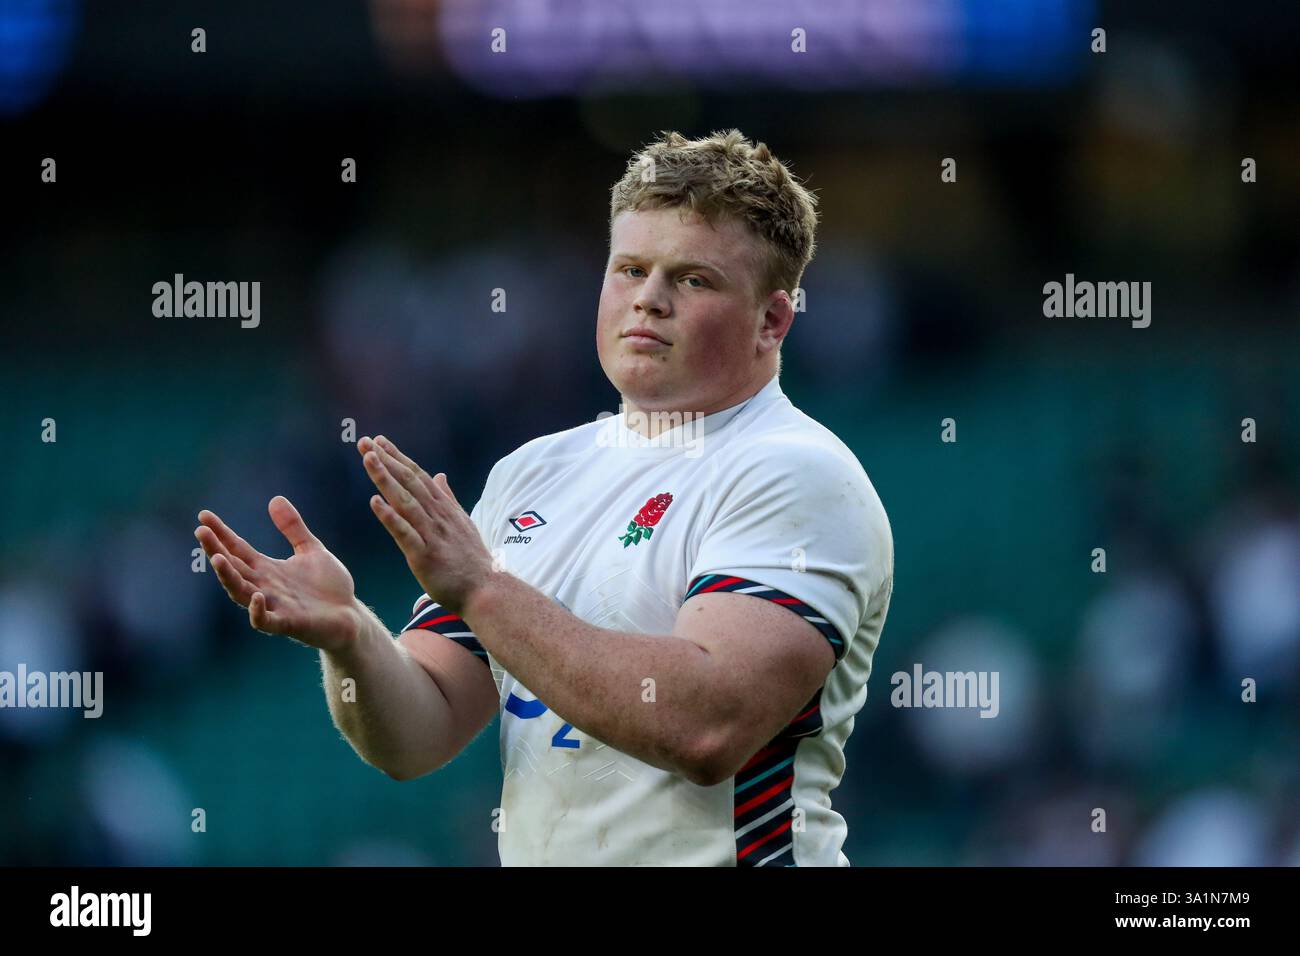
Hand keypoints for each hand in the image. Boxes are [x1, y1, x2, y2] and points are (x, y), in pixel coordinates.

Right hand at [194, 497, 360, 652]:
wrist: (350, 617)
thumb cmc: (329, 587)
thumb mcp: (310, 550)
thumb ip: (293, 528)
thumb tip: (275, 499)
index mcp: (267, 570)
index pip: (237, 549)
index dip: (221, 533)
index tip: (203, 516)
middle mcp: (264, 587)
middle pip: (233, 568)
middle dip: (215, 550)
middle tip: (201, 531)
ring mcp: (274, 606)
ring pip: (241, 593)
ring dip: (228, 577)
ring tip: (216, 558)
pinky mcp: (289, 623)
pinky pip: (266, 622)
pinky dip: (258, 611)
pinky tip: (255, 596)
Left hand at [357, 435, 493, 616]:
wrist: (486, 590)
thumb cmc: (472, 561)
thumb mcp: (462, 523)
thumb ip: (448, 499)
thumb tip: (440, 475)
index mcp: (444, 509)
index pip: (418, 477)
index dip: (398, 458)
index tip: (380, 442)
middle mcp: (437, 516)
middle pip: (409, 482)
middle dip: (387, 461)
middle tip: (365, 443)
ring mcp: (431, 534)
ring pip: (405, 501)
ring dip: (386, 479)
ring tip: (368, 460)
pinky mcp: (424, 555)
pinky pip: (405, 533)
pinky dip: (390, 516)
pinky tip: (375, 502)